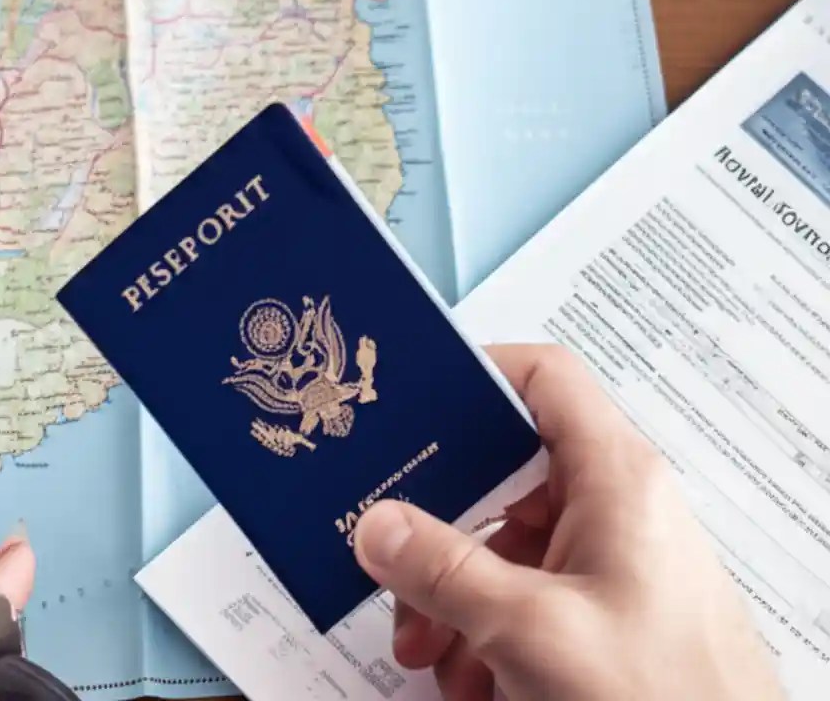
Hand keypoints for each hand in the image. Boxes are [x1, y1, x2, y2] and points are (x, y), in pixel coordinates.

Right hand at [353, 344, 784, 700]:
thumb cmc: (663, 697)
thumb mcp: (529, 630)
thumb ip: (443, 572)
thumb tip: (379, 525)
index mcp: (614, 479)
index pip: (543, 378)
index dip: (476, 373)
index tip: (410, 401)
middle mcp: (613, 507)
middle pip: (502, 475)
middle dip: (436, 528)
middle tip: (390, 561)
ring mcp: (607, 561)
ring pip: (502, 546)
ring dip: (450, 596)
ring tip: (427, 648)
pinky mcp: (602, 611)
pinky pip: (522, 595)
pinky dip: (481, 630)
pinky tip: (467, 677)